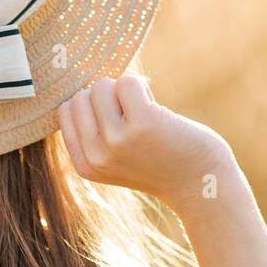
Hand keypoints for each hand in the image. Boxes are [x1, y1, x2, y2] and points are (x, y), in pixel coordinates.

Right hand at [57, 73, 237, 211]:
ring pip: (101, 86)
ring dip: (125, 91)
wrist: (199, 184)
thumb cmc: (159, 163)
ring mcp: (117, 140)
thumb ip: (92, 135)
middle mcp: (96, 156)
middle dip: (107, 97)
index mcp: (85, 166)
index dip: (91, 106)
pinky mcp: (143, 123)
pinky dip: (142, 87)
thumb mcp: (114, 160)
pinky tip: (157, 109)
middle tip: (132, 116)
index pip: (66, 111)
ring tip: (145, 113)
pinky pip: (127, 82)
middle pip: (81, 96)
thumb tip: (81, 90)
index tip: (116, 121)